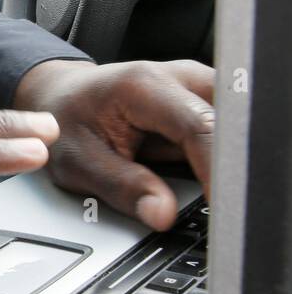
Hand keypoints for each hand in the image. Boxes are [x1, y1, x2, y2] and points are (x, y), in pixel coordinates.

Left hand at [13, 59, 214, 230]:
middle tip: (217, 200)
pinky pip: (223, 131)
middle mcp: (179, 78)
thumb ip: (122, 188)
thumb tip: (163, 214)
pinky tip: (195, 170)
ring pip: (232, 127)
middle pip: (229, 123)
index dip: (216, 171)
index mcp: (145, 87)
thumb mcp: (79, 162)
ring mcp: (195, 86)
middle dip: (229, 165)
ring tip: (192, 180)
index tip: (221, 205)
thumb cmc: (67, 123)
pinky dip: (215, 156)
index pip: (200, 129)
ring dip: (222, 160)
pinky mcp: (203, 100)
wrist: (62, 95)